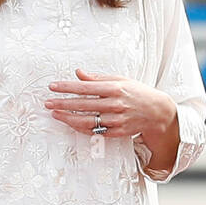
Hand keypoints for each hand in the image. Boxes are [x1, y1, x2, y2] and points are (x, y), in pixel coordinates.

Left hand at [45, 68, 175, 139]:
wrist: (158, 112)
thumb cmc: (136, 93)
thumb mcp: (120, 80)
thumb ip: (97, 78)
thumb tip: (78, 73)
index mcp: (115, 88)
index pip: (85, 87)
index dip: (67, 87)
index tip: (52, 87)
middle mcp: (115, 104)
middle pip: (83, 105)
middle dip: (63, 104)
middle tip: (48, 103)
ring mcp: (117, 119)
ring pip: (87, 121)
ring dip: (68, 118)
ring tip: (55, 114)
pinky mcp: (118, 132)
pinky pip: (95, 131)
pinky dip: (80, 128)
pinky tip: (70, 123)